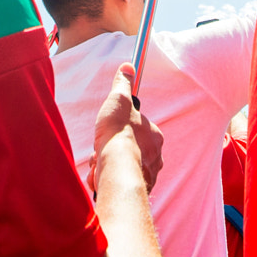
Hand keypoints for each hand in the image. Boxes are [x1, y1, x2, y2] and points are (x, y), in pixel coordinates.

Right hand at [92, 64, 162, 193]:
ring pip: (123, 167)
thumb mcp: (118, 99)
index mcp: (154, 136)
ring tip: (100, 164)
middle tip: (102, 149)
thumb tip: (128, 67)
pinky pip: (121, 183)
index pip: (136, 129)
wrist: (116, 167)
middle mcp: (156, 156)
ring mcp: (148, 175)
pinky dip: (108, 180)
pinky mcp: (138, 189)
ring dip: (107, 165)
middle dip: (112, 150)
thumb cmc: (118, 133)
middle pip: (129, 150)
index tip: (109, 132)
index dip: (119, 129)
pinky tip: (101, 176)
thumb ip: (123, 84)